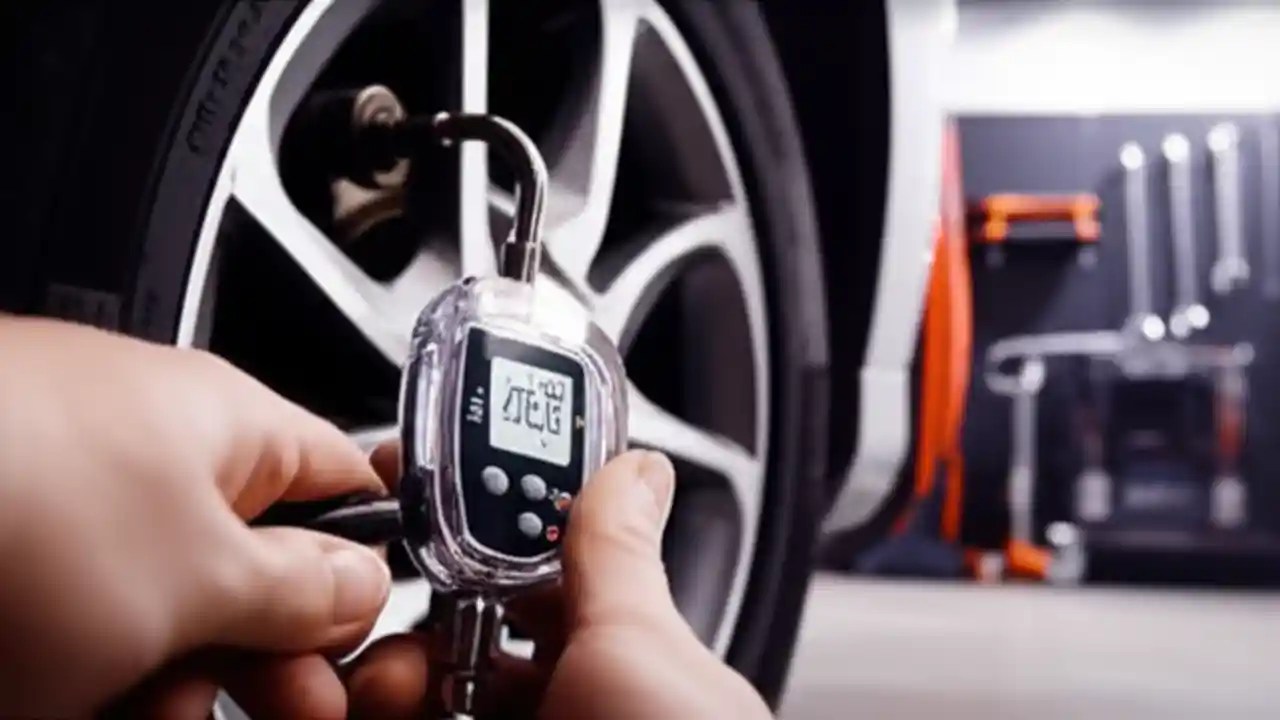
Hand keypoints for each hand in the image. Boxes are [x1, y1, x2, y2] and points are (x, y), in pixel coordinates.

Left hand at [0, 317, 390, 717]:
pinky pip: (78, 625)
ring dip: (174, 684)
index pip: (340, 487)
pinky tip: (77, 701)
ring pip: (157, 614)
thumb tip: (363, 585)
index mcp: (223, 426)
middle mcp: (147, 456)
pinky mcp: (8, 557)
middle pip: (248, 567)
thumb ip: (304, 586)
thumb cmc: (7, 505)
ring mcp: (67, 510)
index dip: (358, 574)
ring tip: (151, 717)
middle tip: (276, 710)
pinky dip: (90, 678)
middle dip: (262, 656)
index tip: (349, 654)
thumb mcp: (197, 576)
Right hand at [343, 450, 771, 719]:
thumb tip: (635, 465)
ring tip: (358, 683)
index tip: (407, 520)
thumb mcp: (645, 652)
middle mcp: (570, 709)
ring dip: (374, 679)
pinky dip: (362, 714)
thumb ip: (619, 558)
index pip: (535, 586)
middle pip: (459, 650)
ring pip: (419, 700)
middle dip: (402, 625)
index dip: (471, 547)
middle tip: (366, 618)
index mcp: (628, 667)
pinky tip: (344, 708)